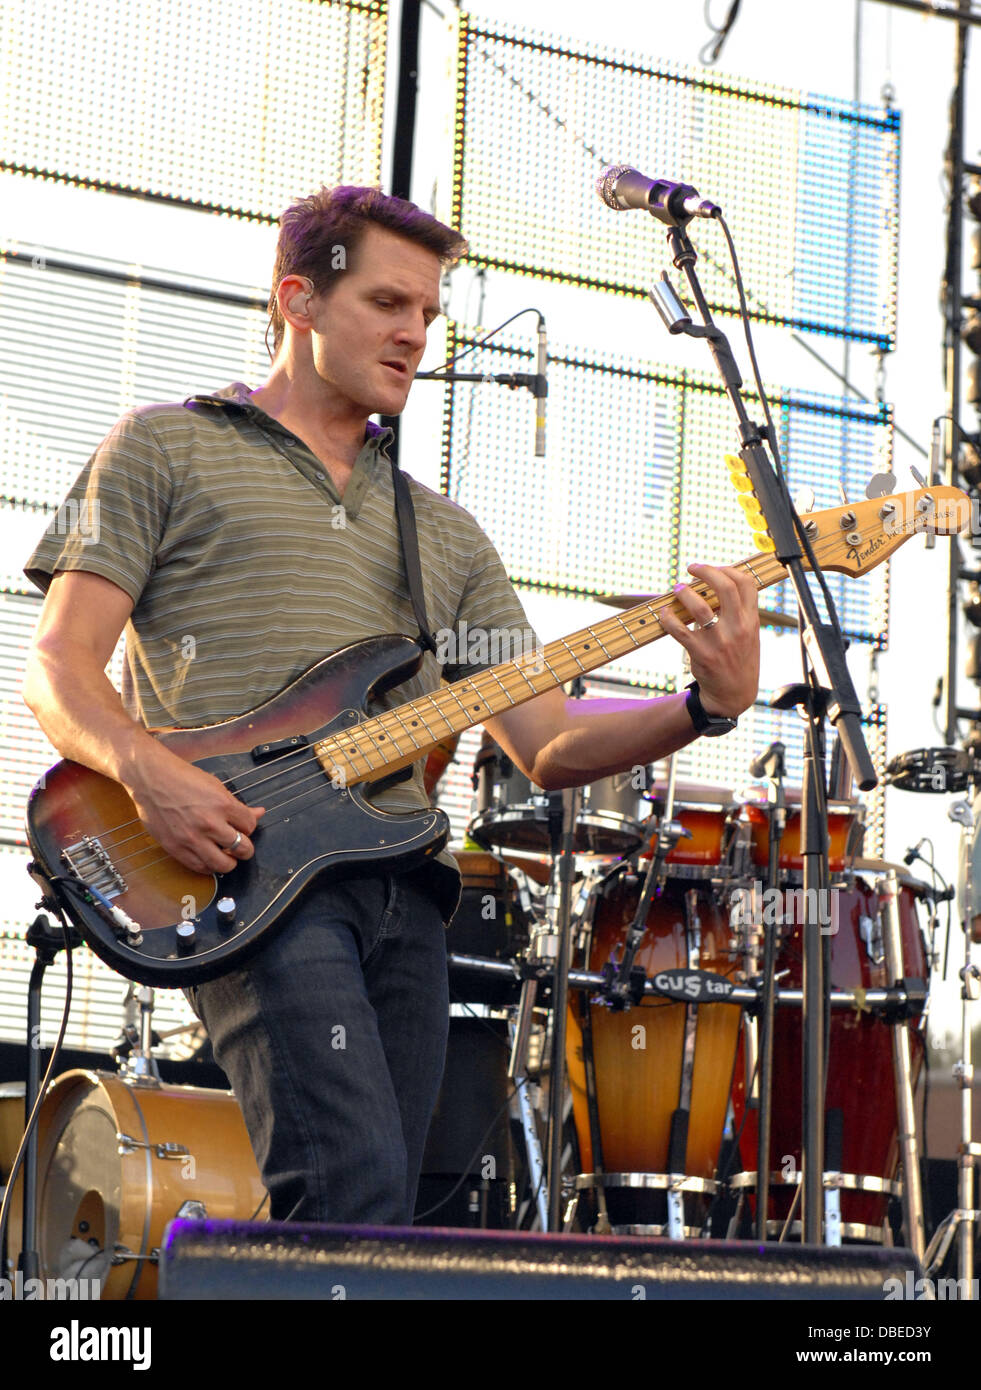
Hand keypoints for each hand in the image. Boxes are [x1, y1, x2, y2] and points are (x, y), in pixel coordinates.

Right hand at [122, 740, 264, 874]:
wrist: (151, 779)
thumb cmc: (181, 778)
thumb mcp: (216, 786)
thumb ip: (238, 805)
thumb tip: (259, 813)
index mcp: (223, 805)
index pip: (250, 826)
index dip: (249, 827)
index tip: (243, 827)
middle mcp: (209, 824)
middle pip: (242, 848)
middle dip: (245, 848)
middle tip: (240, 846)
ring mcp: (192, 838)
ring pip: (223, 865)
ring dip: (229, 862)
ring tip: (227, 856)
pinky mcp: (176, 848)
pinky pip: (199, 867)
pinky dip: (208, 866)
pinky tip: (209, 858)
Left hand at [658, 562, 759, 717]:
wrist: (734, 694)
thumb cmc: (739, 660)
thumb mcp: (749, 634)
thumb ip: (739, 612)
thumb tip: (716, 585)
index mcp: (751, 620)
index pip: (746, 584)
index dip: (728, 569)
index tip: (713, 568)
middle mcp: (737, 628)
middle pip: (724, 587)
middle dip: (706, 572)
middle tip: (692, 568)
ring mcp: (719, 641)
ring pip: (699, 607)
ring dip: (685, 592)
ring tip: (677, 588)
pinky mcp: (701, 654)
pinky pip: (679, 630)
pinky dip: (668, 618)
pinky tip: (664, 612)